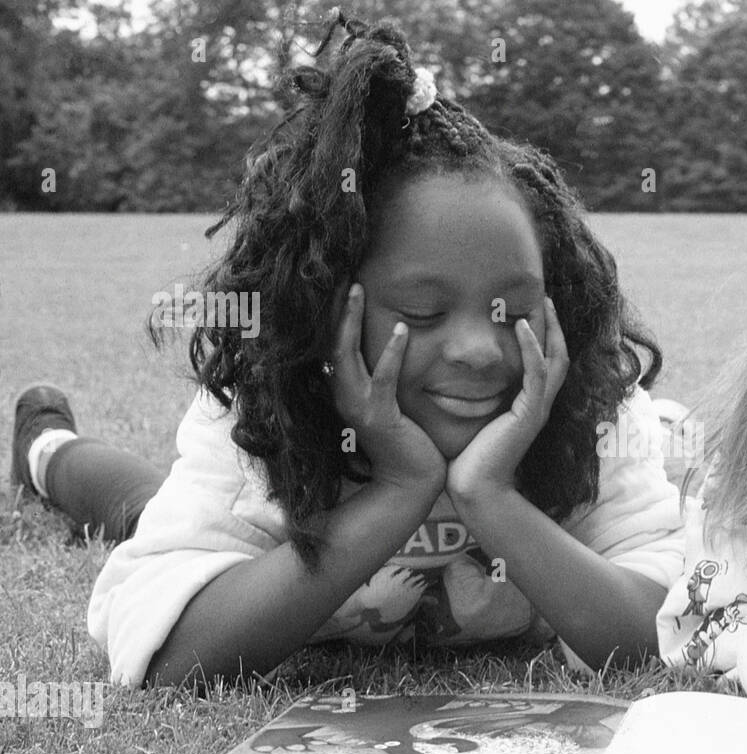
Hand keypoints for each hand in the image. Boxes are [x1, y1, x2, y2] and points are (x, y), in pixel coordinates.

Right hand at [330, 283, 446, 497]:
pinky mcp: (380, 416)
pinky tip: (404, 329)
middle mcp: (342, 394)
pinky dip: (393, 353)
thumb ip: (379, 376)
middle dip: (333, 307)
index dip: (331, 313)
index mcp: (343, 389)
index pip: (330, 343)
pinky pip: (383, 378)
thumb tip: (385, 343)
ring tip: (358, 288)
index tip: (337, 280)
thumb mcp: (386, 402)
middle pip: (328, 341)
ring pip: (346, 354)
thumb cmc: (405, 441)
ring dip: (351, 319)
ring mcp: (358, 405)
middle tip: (339, 272)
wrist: (411, 482)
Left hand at [446, 297, 568, 505]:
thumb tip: (457, 379)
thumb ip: (476, 399)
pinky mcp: (529, 414)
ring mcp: (537, 410)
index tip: (534, 311)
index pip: (546, 364)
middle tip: (547, 297)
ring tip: (542, 303)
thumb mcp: (474, 419)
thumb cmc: (469, 460)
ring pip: (554, 361)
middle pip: (559, 357)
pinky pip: (536, 374)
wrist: (476, 489)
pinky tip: (522, 326)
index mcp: (529, 406)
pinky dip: (532, 348)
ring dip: (549, 329)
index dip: (545, 337)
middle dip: (555, 326)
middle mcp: (539, 405)